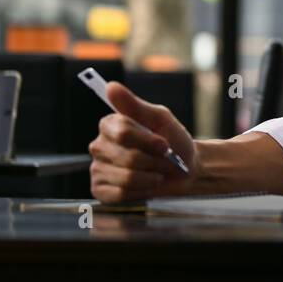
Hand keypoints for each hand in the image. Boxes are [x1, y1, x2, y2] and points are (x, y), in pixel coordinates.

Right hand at [89, 81, 196, 202]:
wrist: (184, 169)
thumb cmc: (173, 141)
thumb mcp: (160, 118)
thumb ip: (135, 105)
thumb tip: (111, 87)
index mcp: (110, 125)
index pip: (122, 132)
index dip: (148, 141)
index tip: (164, 145)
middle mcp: (99, 145)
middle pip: (127, 157)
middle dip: (154, 162)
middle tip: (164, 160)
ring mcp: (98, 169)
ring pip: (127, 178)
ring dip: (151, 177)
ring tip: (158, 173)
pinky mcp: (100, 190)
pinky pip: (121, 194)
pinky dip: (142, 191)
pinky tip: (147, 185)